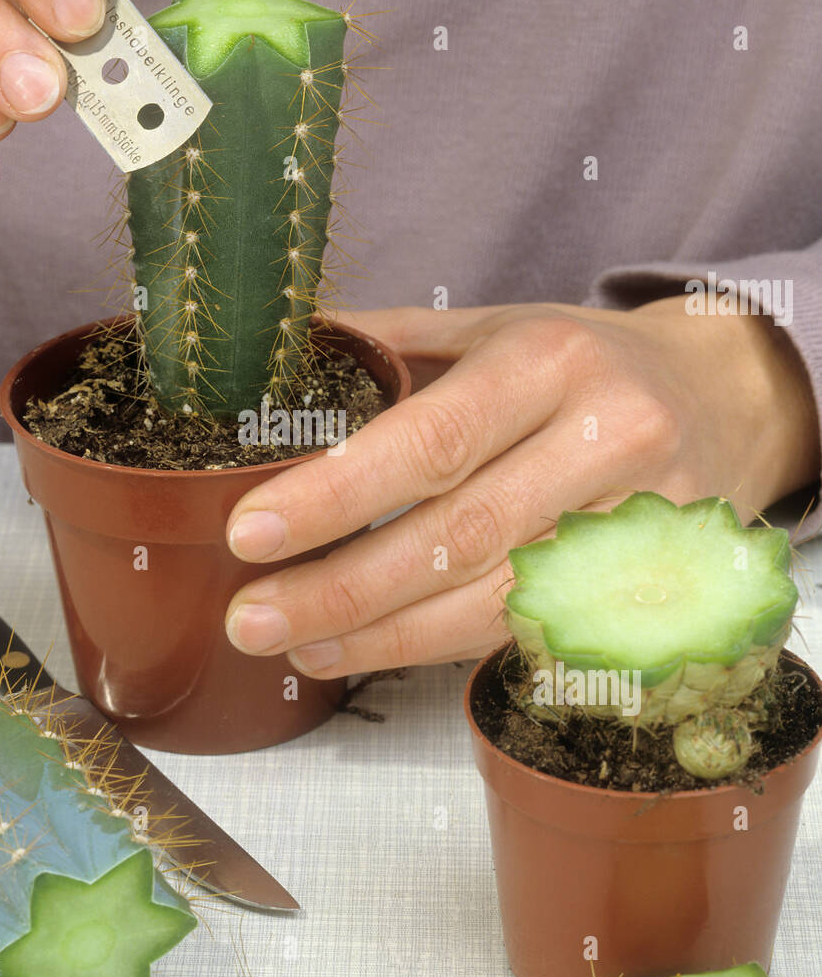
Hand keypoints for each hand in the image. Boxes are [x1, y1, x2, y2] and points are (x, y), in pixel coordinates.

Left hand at [223, 299, 819, 675]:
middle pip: (461, 537)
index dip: (339, 495)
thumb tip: (284, 355)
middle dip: (343, 589)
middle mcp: (607, 441)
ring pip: (498, 603)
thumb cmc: (587, 364)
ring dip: (382, 636)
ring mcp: (643, 524)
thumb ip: (394, 345)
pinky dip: (443, 649)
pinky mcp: (659, 588)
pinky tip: (370, 650)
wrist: (726, 399)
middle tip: (250, 618)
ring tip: (294, 644)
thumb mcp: (498, 326)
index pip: (435, 440)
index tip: (252, 532)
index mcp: (551, 362)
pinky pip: (535, 633)